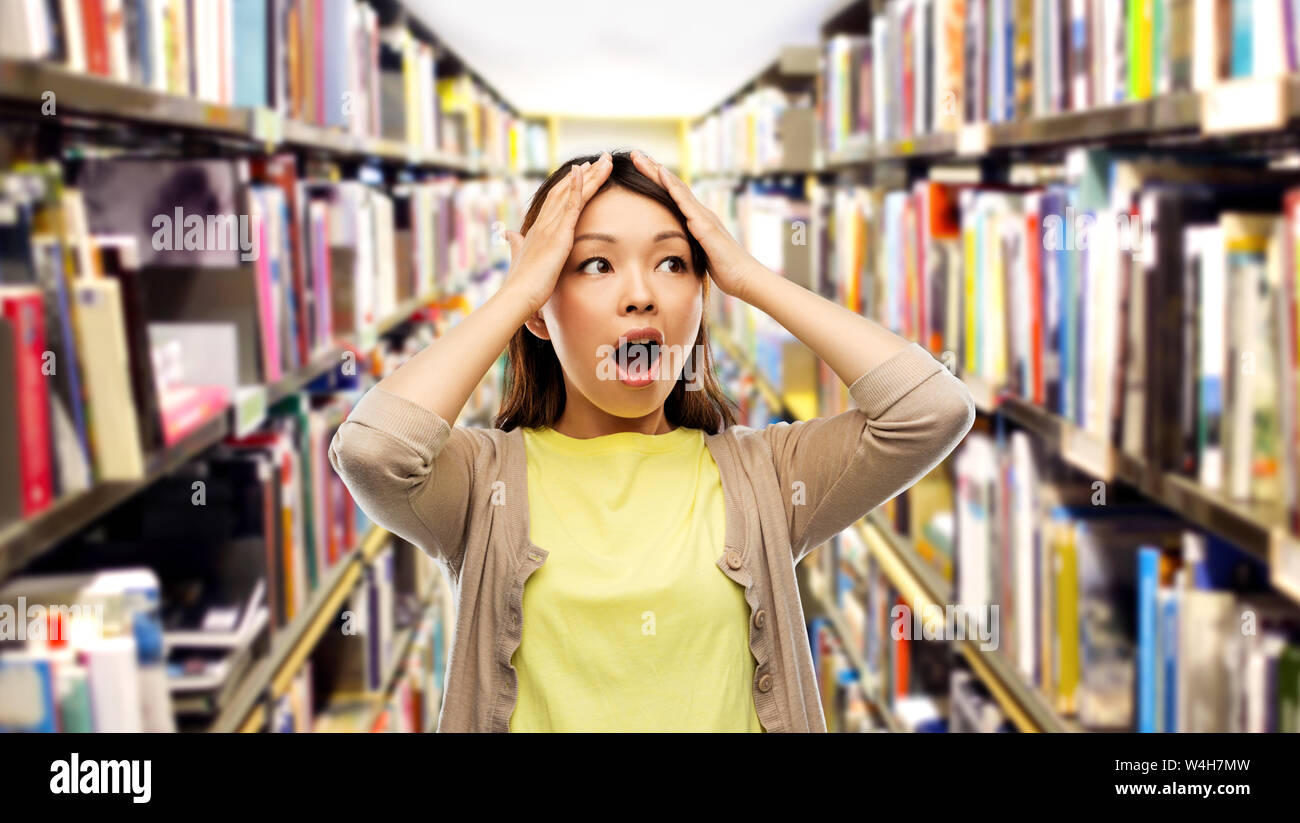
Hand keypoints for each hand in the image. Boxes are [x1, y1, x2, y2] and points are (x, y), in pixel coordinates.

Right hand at [503, 152, 612, 313]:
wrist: (517, 297)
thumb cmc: (521, 285)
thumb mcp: (520, 259)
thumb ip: (516, 245)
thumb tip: (509, 234)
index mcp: (538, 228)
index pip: (557, 199)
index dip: (571, 183)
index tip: (584, 171)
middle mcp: (543, 222)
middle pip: (566, 189)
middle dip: (585, 173)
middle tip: (601, 158)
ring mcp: (550, 227)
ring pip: (571, 192)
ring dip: (590, 174)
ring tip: (605, 159)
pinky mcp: (558, 235)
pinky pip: (571, 206)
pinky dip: (579, 187)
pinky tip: (586, 172)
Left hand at [629, 149, 763, 300]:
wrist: (746, 278)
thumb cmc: (725, 271)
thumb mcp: (700, 257)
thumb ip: (690, 247)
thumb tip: (674, 252)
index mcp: (697, 221)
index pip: (674, 195)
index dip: (657, 181)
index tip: (640, 168)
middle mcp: (701, 213)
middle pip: (673, 185)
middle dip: (653, 169)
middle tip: (635, 153)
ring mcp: (704, 217)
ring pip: (677, 188)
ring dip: (657, 171)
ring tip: (640, 157)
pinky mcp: (706, 226)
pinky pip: (685, 202)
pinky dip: (672, 186)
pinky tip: (661, 173)